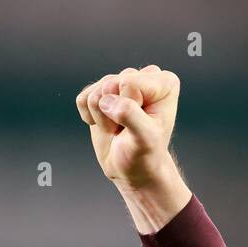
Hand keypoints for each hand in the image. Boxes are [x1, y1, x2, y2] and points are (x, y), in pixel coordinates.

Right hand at [76, 65, 190, 232]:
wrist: (133, 169)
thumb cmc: (145, 154)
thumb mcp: (145, 138)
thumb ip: (131, 115)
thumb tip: (107, 101)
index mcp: (165, 83)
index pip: (129, 83)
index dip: (130, 107)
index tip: (142, 124)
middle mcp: (145, 77)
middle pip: (110, 84)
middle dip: (114, 112)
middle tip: (129, 129)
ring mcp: (121, 82)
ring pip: (95, 92)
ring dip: (103, 117)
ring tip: (120, 129)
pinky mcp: (101, 92)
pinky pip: (82, 99)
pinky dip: (90, 118)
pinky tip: (107, 126)